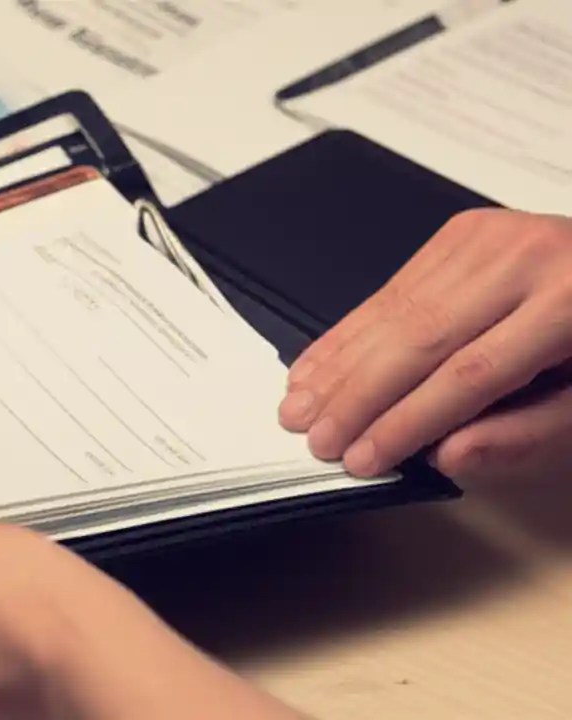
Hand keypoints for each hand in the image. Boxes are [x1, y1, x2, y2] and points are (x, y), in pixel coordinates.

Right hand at [279, 208, 571, 482]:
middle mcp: (524, 258)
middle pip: (421, 337)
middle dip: (359, 396)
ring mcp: (486, 238)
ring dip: (340, 367)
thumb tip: (445, 455)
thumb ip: (525, 435)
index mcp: (570, 301)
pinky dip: (348, 334)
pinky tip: (316, 367)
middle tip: (318, 439)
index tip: (365, 458)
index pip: (471, 372)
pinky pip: (390, 290)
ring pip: (395, 312)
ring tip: (300, 409)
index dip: (409, 420)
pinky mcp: (457, 234)